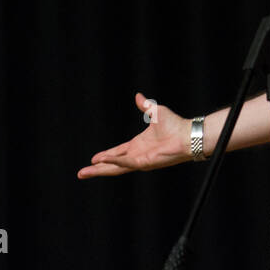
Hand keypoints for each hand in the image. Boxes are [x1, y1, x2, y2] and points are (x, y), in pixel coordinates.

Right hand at [77, 92, 192, 178]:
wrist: (187, 134)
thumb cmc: (176, 124)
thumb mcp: (155, 112)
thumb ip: (144, 105)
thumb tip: (138, 96)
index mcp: (139, 145)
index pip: (118, 152)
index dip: (106, 156)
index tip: (94, 159)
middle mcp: (138, 154)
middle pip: (112, 164)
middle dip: (97, 169)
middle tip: (82, 173)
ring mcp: (140, 160)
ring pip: (115, 167)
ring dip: (100, 170)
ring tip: (85, 172)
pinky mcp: (145, 162)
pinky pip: (125, 162)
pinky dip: (113, 161)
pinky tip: (102, 161)